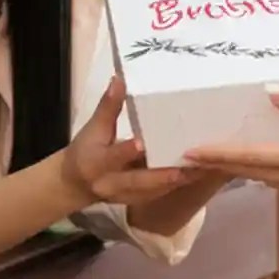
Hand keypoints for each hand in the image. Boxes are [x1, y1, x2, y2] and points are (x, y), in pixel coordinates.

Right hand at [64, 75, 198, 205]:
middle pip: (140, 181)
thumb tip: (119, 78)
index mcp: (98, 162)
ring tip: (202, 168)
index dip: (128, 151)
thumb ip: (108, 106)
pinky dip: (177, 184)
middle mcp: (113, 183)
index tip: (142, 144)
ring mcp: (127, 196)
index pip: (114, 156)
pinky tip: (196, 173)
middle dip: (163, 175)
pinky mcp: (138, 200)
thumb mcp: (93, 127)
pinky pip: (160, 194)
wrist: (76, 184)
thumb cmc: (85, 150)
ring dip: (178, 180)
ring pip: (154, 190)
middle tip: (188, 166)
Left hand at [184, 88, 278, 205]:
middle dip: (223, 163)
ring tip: (227, 155)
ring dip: (247, 168)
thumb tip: (271, 94)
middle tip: (197, 154)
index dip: (218, 154)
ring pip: (270, 178)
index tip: (190, 151)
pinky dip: (273, 171)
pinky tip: (276, 159)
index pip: (249, 158)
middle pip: (252, 172)